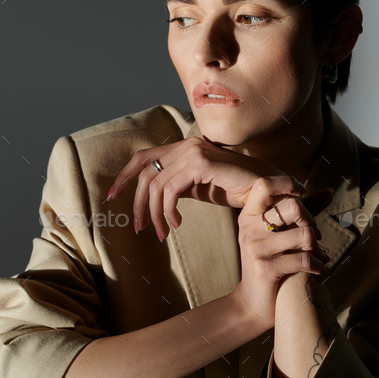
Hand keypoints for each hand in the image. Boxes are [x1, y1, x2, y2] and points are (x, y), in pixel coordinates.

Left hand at [106, 135, 304, 239]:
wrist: (266, 191)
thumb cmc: (236, 190)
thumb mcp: (199, 187)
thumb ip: (178, 185)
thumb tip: (155, 195)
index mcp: (184, 148)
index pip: (143, 157)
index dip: (124, 176)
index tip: (112, 197)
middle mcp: (186, 145)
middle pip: (145, 172)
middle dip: (137, 203)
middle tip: (138, 228)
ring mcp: (193, 151)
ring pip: (156, 184)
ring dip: (154, 213)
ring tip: (161, 233)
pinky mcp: (201, 163)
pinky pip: (171, 190)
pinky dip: (169, 210)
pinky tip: (176, 225)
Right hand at [231, 177, 334, 329]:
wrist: (252, 304)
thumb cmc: (271, 264)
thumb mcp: (280, 234)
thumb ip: (302, 211)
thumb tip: (329, 191)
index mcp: (249, 215)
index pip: (265, 184)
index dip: (289, 184)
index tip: (303, 195)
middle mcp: (249, 228)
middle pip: (293, 206)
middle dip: (311, 221)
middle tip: (314, 237)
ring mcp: (256, 248)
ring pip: (304, 234)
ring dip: (317, 248)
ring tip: (316, 256)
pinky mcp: (266, 268)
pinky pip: (304, 259)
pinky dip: (318, 266)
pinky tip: (320, 270)